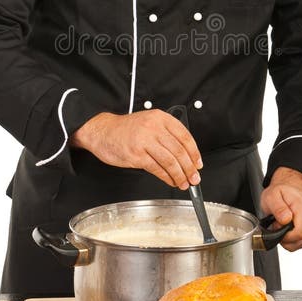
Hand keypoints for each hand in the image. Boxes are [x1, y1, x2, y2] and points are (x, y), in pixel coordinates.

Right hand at [70, 110, 202, 189]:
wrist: (102, 131)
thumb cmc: (126, 129)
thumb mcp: (149, 123)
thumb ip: (166, 134)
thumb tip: (185, 156)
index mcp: (160, 118)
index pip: (185, 136)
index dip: (194, 153)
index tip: (198, 164)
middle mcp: (154, 127)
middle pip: (179, 151)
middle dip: (190, 168)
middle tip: (194, 177)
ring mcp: (145, 141)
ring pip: (170, 161)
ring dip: (180, 175)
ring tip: (184, 183)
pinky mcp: (136, 155)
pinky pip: (157, 169)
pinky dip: (167, 178)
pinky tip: (170, 181)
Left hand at [260, 166, 301, 250]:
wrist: (292, 189)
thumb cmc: (281, 193)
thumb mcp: (272, 196)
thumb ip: (278, 208)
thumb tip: (285, 220)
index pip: (300, 233)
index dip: (285, 236)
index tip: (278, 226)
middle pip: (300, 241)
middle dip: (285, 237)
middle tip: (279, 223)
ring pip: (300, 244)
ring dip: (289, 239)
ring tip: (284, 224)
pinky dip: (293, 239)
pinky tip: (290, 228)